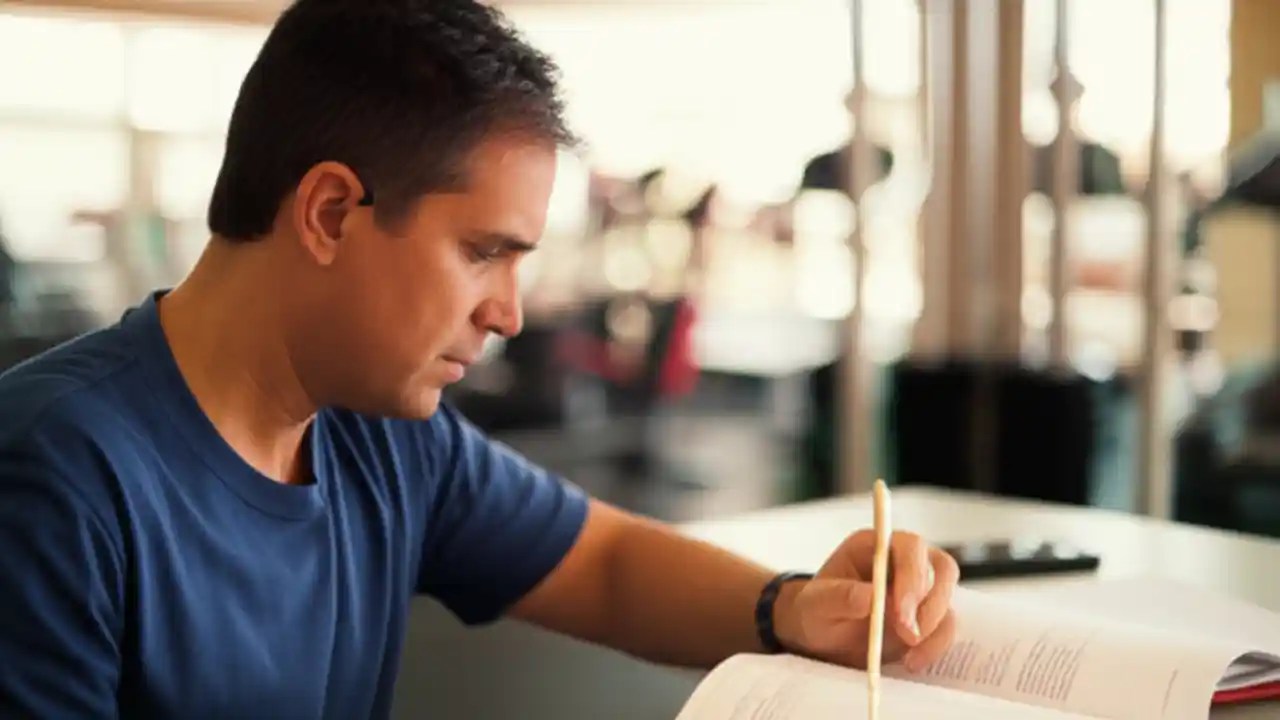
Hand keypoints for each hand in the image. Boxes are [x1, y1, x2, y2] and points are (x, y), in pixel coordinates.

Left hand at [773, 530, 958, 672]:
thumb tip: (870, 597)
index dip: (913, 574)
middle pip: (940, 569)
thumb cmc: (817, 610)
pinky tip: (912, 661)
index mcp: (876, 546)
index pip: (910, 546)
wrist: (820, 637)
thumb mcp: (816, 604)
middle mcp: (903, 561)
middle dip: (929, 604)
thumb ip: (839, 597)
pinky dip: (935, 646)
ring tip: (909, 652)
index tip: (901, 611)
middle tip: (909, 635)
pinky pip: (945, 627)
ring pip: (947, 597)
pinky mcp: (926, 615)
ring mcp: (919, 588)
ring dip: (934, 626)